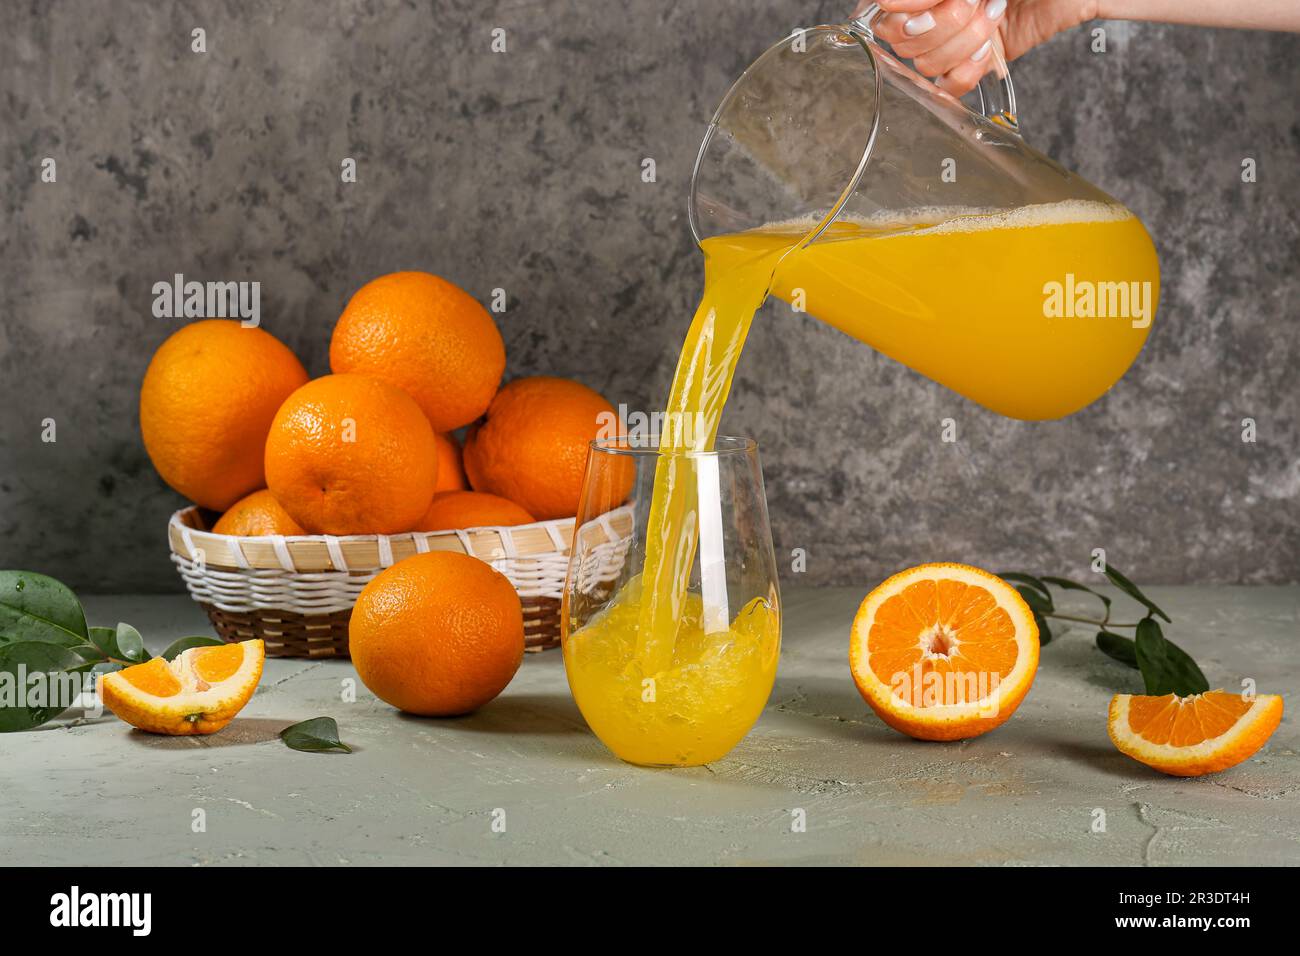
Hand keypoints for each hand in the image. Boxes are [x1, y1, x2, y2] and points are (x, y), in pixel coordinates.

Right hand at [853, 0, 1097, 94]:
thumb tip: (885, 2)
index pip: (884, 6)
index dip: (905, 9)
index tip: (934, 2)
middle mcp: (932, 9)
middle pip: (902, 38)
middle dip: (944, 23)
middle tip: (977, 2)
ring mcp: (951, 38)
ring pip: (926, 64)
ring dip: (965, 42)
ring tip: (995, 16)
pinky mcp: (973, 63)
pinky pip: (948, 87)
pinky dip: (968, 72)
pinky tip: (988, 51)